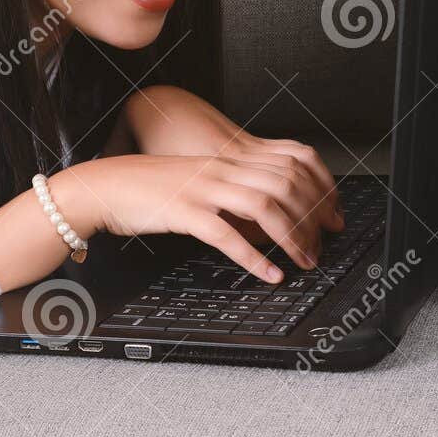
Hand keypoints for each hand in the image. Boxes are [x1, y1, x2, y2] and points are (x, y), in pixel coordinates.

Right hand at [123, 85, 344, 253]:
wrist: (105, 187)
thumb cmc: (150, 189)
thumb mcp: (201, 182)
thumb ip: (233, 190)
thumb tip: (267, 215)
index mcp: (229, 161)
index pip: (290, 166)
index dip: (319, 193)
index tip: (332, 218)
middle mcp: (222, 170)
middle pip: (285, 186)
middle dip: (312, 219)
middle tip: (321, 248)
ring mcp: (204, 190)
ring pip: (264, 207)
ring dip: (291, 239)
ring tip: (303, 262)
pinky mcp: (185, 212)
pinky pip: (227, 235)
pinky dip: (254, 258)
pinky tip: (269, 275)